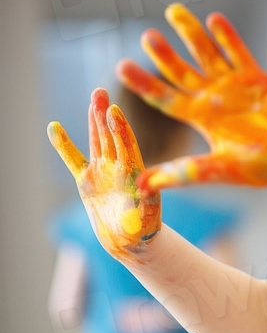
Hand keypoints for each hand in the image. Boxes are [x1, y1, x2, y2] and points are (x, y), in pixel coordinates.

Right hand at [47, 89, 160, 260]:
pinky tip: (54, 127)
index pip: (127, 145)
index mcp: (136, 172)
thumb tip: (147, 186)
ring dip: (94, 120)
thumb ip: (146, 198)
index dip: (120, 129)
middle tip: (100, 92)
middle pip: (111, 135)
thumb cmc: (143, 228)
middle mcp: (120, 167)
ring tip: (94, 97)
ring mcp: (103, 170)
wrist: (130, 240)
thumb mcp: (146, 213)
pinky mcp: (88, 180)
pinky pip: (73, 159)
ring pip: (97, 140)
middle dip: (105, 115)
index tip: (115, 111)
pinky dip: (63, 145)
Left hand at [117, 3, 266, 190]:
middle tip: (147, 36)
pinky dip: (227, 36)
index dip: (144, 83)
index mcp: (205, 122)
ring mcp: (238, 87)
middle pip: (182, 73)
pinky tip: (214, 19)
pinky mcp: (260, 78)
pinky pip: (238, 52)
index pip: (166, 99)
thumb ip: (187, 172)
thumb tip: (143, 184)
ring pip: (208, 55)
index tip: (121, 66)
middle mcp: (217, 102)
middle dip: (163, 55)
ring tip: (174, 11)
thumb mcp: (225, 170)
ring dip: (191, 35)